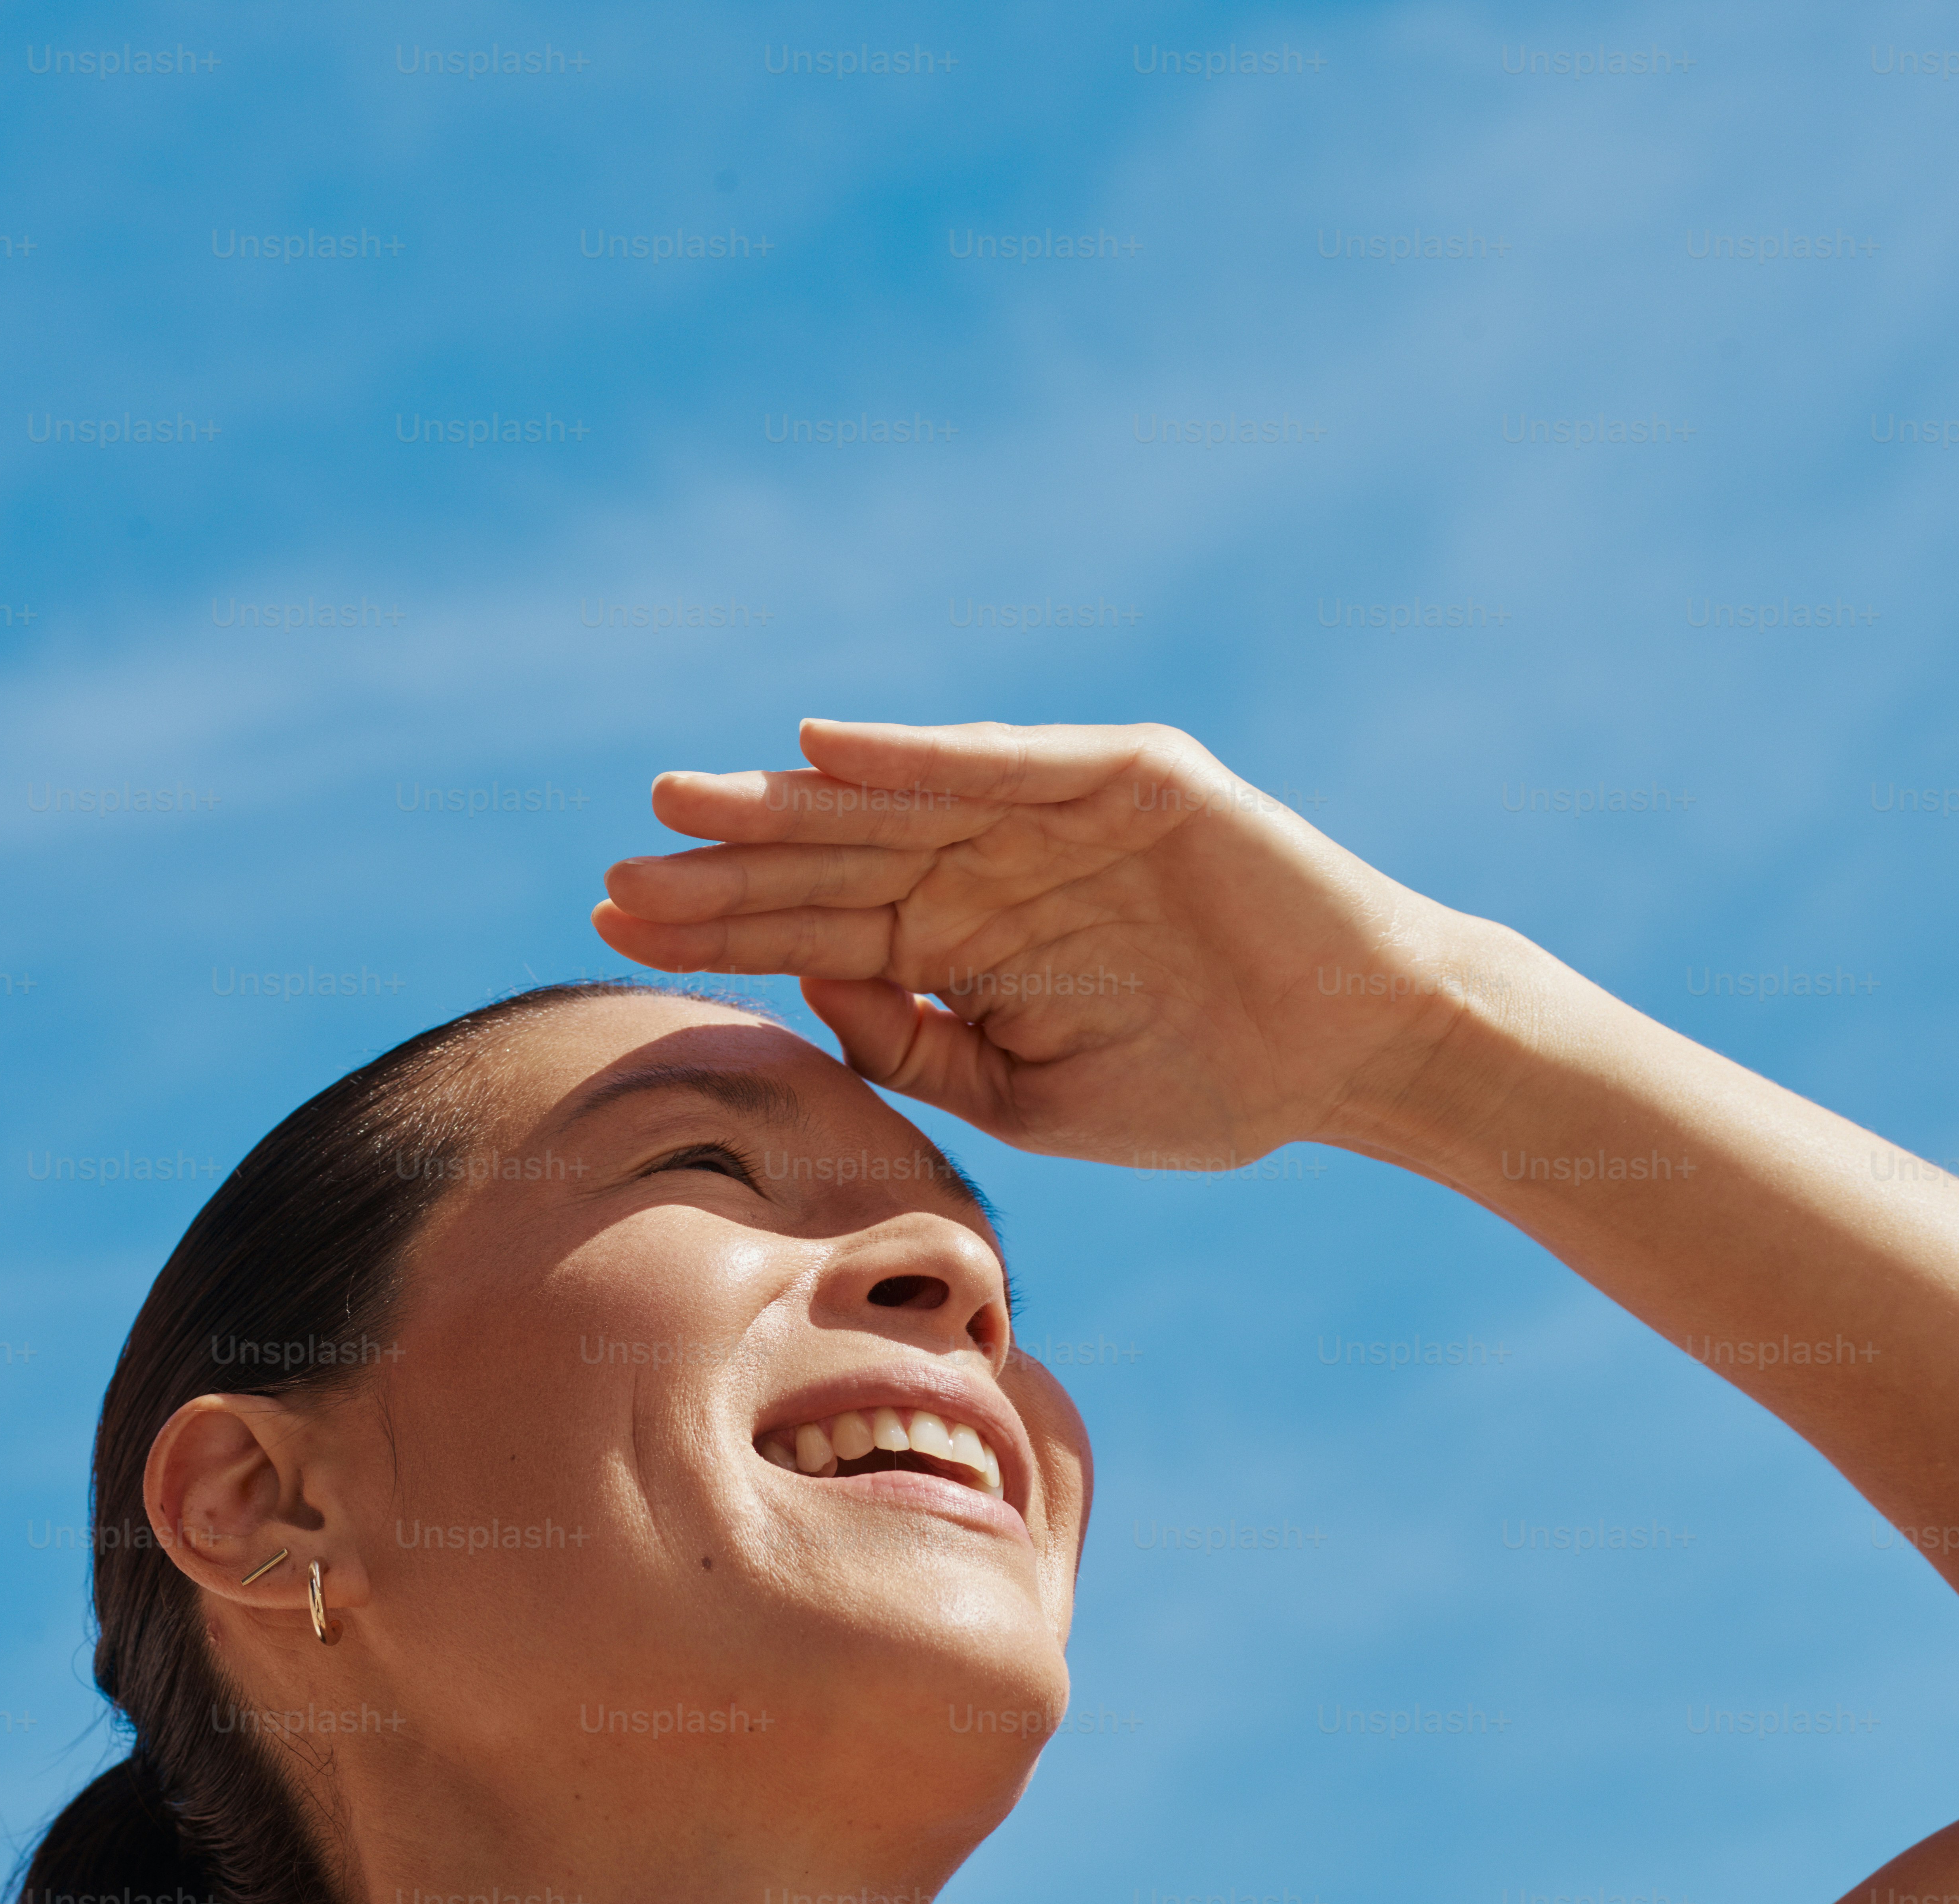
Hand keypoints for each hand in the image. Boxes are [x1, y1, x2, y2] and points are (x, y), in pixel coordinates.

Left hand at [591, 719, 1500, 1170]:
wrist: (1347, 1054)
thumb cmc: (1202, 1086)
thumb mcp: (1026, 1098)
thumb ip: (919, 1048)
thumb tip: (809, 985)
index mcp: (961, 949)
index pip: (811, 931)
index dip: (715, 928)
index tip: (611, 929)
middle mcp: (991, 870)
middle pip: (829, 861)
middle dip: (722, 869)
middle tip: (616, 871)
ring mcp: (1052, 816)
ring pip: (891, 803)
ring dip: (786, 802)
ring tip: (680, 799)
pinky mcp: (1121, 776)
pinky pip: (997, 761)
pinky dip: (912, 752)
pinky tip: (822, 750)